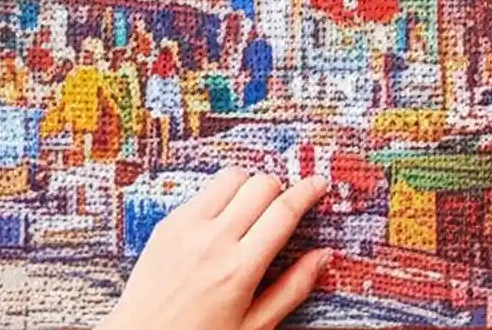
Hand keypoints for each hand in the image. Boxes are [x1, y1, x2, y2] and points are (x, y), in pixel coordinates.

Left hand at [98, 168, 331, 329]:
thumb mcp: (254, 326)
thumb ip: (292, 288)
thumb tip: (324, 256)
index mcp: (239, 269)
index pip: (283, 211)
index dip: (307, 192)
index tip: (319, 184)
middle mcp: (213, 241)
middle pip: (261, 184)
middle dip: (280, 188)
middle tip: (284, 206)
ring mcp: (186, 227)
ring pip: (232, 176)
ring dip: (250, 185)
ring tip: (254, 208)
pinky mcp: (168, 223)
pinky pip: (203, 190)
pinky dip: (221, 196)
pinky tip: (224, 219)